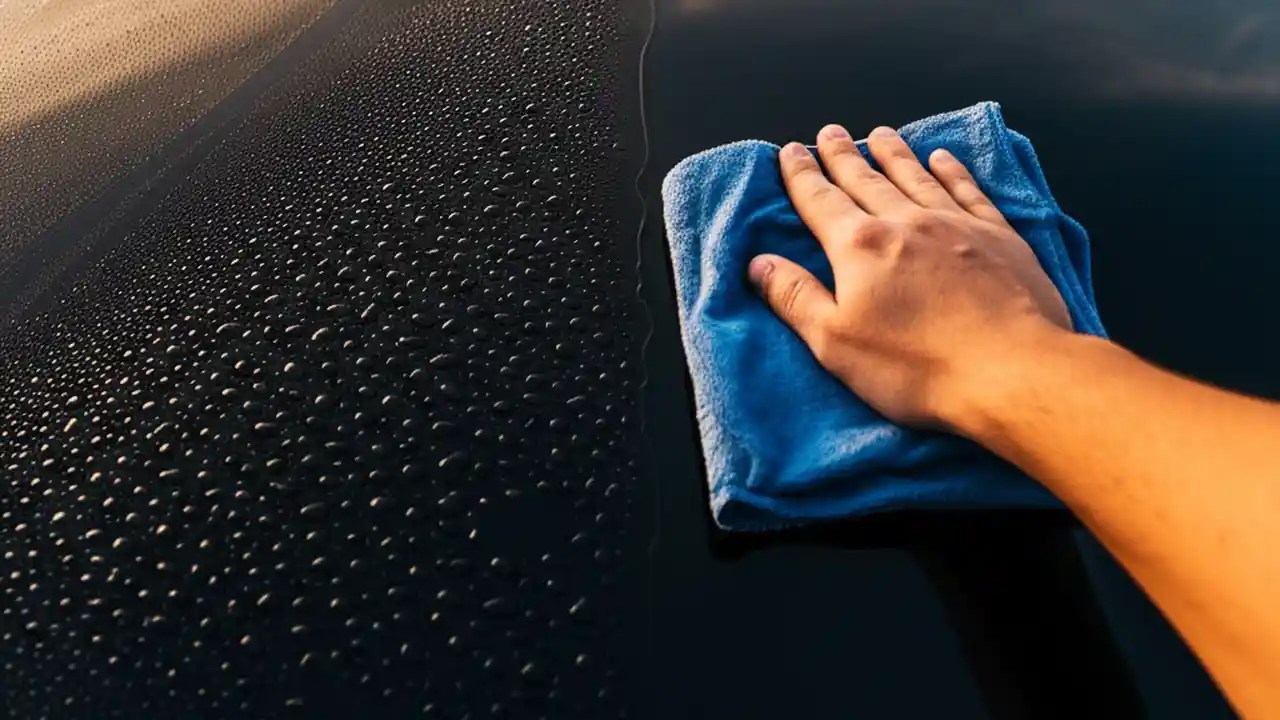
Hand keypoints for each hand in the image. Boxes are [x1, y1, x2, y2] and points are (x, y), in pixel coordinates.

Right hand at [749, 125, 1071, 431]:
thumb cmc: (916, 367)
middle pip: (866, 179)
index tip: (790, 152)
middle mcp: (905, 222)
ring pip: (915, 176)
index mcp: (859, 246)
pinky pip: (967, 190)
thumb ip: (795, 297)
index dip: (801, 176)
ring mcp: (956, 224)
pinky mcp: (998, 237)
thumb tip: (759, 263)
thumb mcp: (835, 342)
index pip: (820, 201)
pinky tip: (943, 159)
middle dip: (843, 155)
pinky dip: (951, 171)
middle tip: (829, 133)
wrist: (1011, 369)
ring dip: (894, 153)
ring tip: (880, 134)